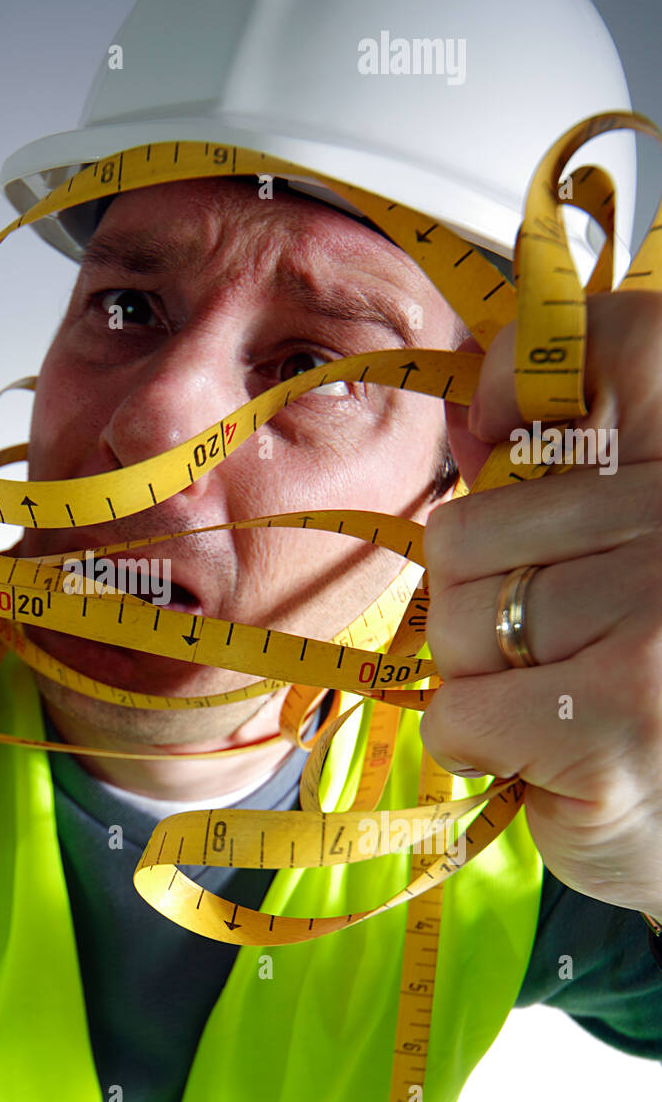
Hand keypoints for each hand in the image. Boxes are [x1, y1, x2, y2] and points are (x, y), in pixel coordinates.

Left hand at [422, 290, 661, 919]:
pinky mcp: (612, 725)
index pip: (629, 342)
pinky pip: (460, 712)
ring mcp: (653, 629)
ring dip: (481, 680)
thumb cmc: (657, 697)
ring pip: (459, 623)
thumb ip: (556, 488)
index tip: (495, 419)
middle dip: (479, 601)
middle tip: (546, 650)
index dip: (526, 368)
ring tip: (553, 707)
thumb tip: (471, 416)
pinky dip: (476, 747)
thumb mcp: (630, 569)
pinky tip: (542, 759)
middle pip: (471, 527)